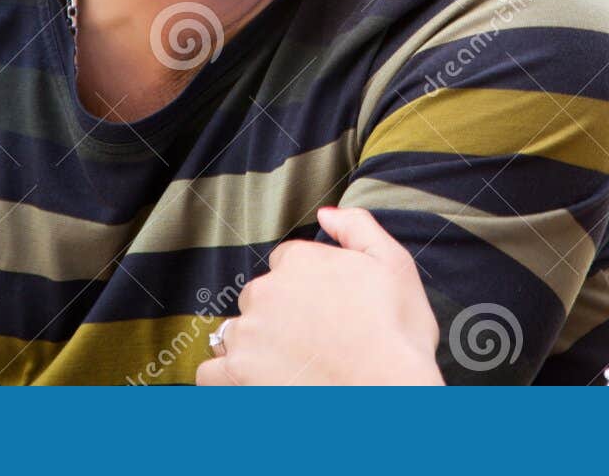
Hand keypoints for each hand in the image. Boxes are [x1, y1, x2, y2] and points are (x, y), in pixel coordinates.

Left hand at [196, 206, 444, 384]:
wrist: (389, 396)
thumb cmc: (398, 335)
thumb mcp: (394, 264)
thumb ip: (357, 226)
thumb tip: (326, 213)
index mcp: (299, 260)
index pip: (285, 266)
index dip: (306, 290)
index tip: (325, 313)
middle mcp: (265, 291)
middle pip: (258, 298)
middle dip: (278, 317)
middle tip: (311, 345)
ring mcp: (247, 334)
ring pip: (236, 334)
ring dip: (254, 348)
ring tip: (287, 370)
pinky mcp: (235, 375)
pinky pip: (210, 373)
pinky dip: (226, 380)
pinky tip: (253, 386)